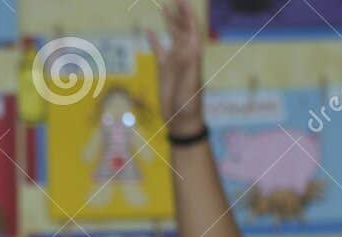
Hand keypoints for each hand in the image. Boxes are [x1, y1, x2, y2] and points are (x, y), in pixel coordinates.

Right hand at [148, 0, 204, 138]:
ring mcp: (174, 60)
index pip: (191, 28)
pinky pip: (158, 49)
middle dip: (179, 12)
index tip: (181, 0)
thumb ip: (190, 63)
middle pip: (182, 27)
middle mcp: (184, 54)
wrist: (182, 120)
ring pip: (171, 35)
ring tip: (164, 6)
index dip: (187, 13)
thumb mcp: (191, 83)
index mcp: (193, 54)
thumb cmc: (189, 104)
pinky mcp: (163, 69)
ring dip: (169, 21)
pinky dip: (153, 39)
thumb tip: (189, 43)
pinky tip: (148, 30)